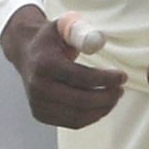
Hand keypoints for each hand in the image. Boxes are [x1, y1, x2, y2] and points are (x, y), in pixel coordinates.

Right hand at [0, 6, 125, 127]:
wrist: (26, 53)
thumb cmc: (50, 40)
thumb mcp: (63, 26)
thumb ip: (81, 31)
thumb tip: (99, 42)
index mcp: (45, 64)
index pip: (82, 77)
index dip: (106, 79)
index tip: (122, 76)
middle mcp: (38, 87)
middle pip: (81, 100)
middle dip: (107, 97)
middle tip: (120, 89)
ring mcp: (38, 104)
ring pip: (78, 115)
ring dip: (102, 109)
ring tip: (114, 97)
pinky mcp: (41, 115)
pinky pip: (72, 122)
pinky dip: (91, 117)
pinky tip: (101, 106)